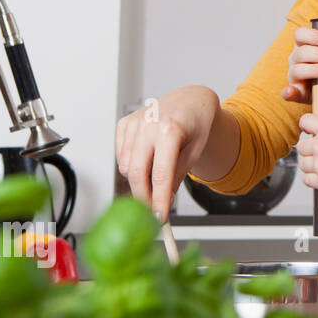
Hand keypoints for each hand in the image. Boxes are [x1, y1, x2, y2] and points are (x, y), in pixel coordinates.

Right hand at [115, 86, 219, 221]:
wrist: (191, 100)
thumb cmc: (196, 123)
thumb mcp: (196, 150)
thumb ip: (178, 174)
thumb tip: (164, 200)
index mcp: (170, 129)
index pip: (161, 173)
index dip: (159, 199)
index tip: (159, 217)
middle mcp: (148, 124)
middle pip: (136, 172)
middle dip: (142, 197)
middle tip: (151, 211)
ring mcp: (133, 122)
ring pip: (125, 166)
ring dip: (137, 181)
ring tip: (155, 180)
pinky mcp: (124, 123)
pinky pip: (120, 155)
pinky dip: (130, 165)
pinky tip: (145, 161)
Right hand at [283, 25, 317, 103]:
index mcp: (306, 44)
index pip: (301, 34)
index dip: (310, 35)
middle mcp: (297, 58)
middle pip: (301, 52)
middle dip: (317, 53)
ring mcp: (295, 75)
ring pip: (297, 70)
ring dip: (311, 69)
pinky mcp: (297, 92)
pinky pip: (288, 92)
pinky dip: (288, 92)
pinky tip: (291, 92)